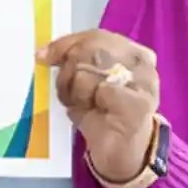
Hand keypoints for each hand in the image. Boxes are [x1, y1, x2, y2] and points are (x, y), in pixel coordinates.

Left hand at [40, 30, 159, 183]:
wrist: (121, 152)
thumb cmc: (102, 112)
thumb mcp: (84, 80)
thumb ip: (72, 59)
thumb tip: (44, 53)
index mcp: (131, 51)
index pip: (95, 36)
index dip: (66, 44)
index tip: (44, 57)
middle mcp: (142, 62)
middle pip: (91, 49)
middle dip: (69, 70)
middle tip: (68, 91)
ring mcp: (143, 82)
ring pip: (89, 71)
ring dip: (76, 92)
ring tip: (83, 104)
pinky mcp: (138, 104)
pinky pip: (102, 91)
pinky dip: (90, 103)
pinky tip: (94, 112)